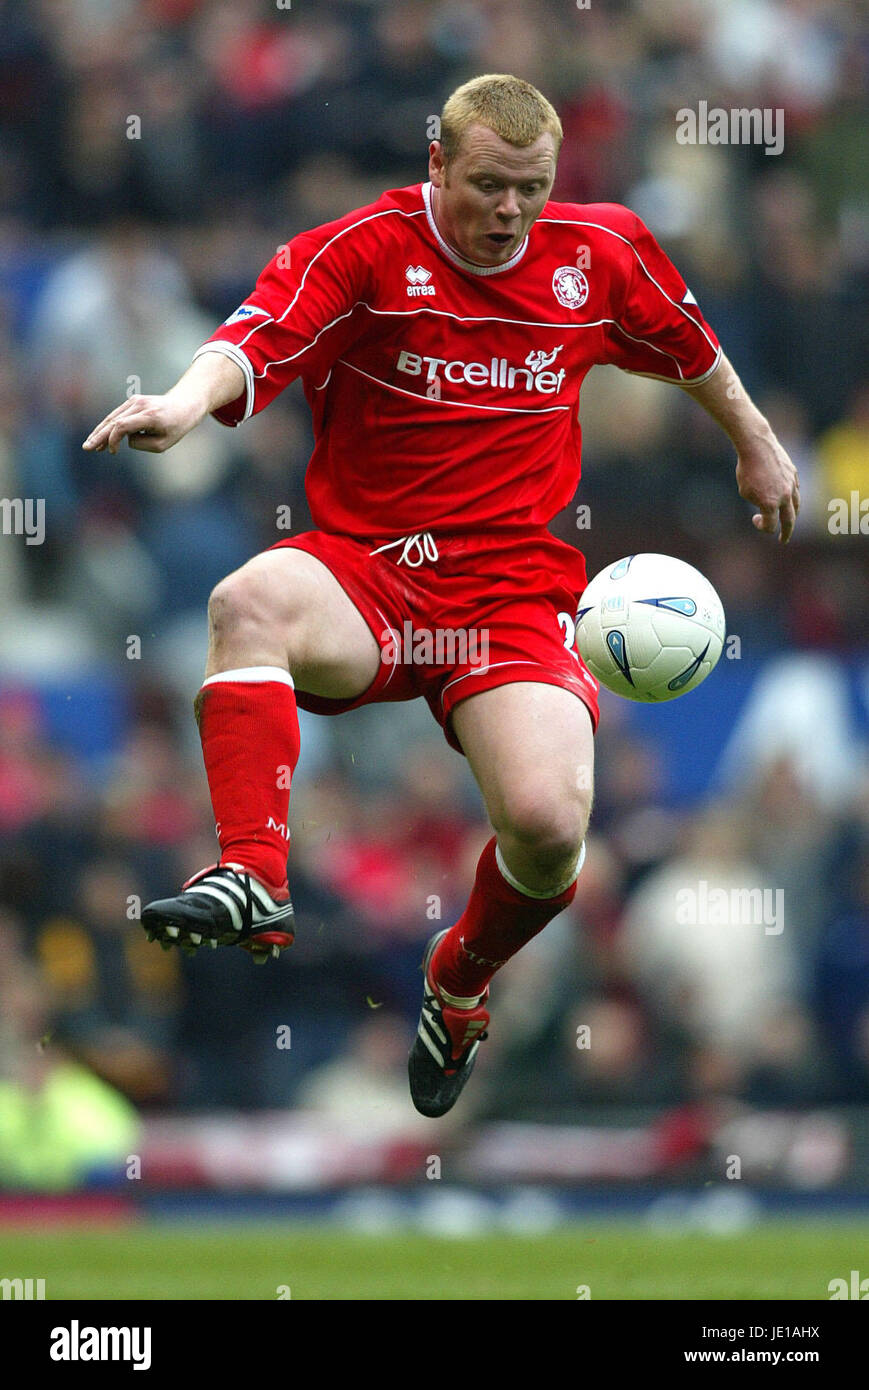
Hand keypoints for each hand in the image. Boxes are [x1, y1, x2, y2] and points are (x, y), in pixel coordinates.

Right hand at [82, 392, 204, 453]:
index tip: (112, 452)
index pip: (122, 426)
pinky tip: (99, 438)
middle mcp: (140, 405)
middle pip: (113, 421)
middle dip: (98, 436)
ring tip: (89, 446)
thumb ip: (141, 444)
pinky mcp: (133, 401)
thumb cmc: (176, 427)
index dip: (112, 439)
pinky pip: (116, 416)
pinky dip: (107, 427)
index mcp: (149, 416)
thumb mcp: (163, 444)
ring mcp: (135, 401)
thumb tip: (124, 439)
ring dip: (100, 432)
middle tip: (87, 448)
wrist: (184, 405)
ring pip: (112, 418)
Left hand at [735, 433, 799, 543]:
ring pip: (796, 505)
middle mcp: (784, 496)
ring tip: (790, 521)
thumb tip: (767, 507)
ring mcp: (791, 484)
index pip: (770, 526)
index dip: (761, 526)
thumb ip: (758, 503)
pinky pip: (796, 490)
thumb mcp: (745, 491)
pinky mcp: (794, 473)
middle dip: (786, 532)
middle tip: (783, 540)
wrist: (757, 445)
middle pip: (789, 521)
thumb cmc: (746, 469)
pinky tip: (791, 499)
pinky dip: (793, 497)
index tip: (755, 519)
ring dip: (793, 515)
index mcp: (770, 504)